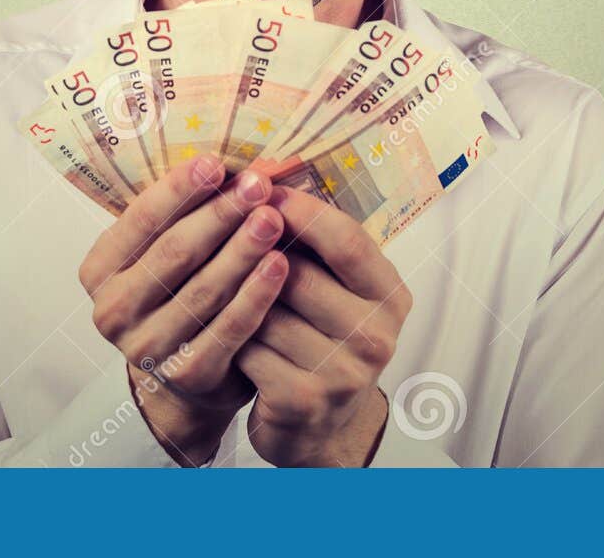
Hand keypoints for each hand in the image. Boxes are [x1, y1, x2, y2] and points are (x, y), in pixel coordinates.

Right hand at [78, 154, 289, 465]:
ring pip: (203, 289)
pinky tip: (280, 266)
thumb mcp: (163, 252)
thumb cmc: (178, 292)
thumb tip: (227, 161)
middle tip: (258, 186)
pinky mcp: (186, 375)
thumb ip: (180, 214)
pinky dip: (256, 295)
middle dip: (220, 214)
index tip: (217, 162)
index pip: (140, 220)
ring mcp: (146, 348)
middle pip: (174, 252)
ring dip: (242, 250)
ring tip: (274, 218)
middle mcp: (113, 311)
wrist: (187, 376)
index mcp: (100, 269)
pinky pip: (228, 329)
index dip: (180, 190)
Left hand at [235, 186, 412, 466]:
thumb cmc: (320, 339)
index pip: (346, 239)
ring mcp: (343, 373)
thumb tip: (269, 177)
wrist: (319, 428)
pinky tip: (217, 328)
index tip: (259, 187)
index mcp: (390, 295)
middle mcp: (376, 335)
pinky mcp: (304, 402)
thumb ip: (320, 245)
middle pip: (297, 273)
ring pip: (266, 312)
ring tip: (213, 281)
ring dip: (235, 295)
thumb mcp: (341, 291)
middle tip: (218, 227)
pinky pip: (249, 350)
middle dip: (253, 250)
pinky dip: (229, 335)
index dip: (298, 209)